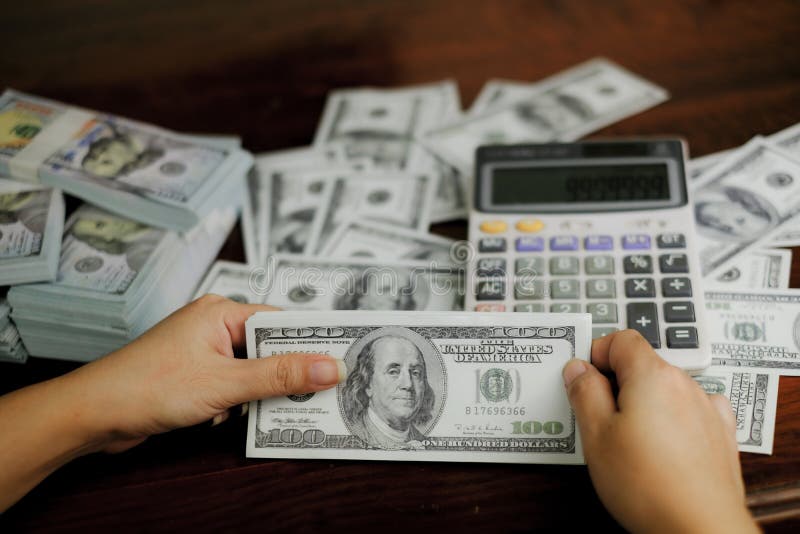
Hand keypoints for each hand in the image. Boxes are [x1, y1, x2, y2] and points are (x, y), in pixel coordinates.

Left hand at [65, 295, 345, 452]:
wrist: (94, 413)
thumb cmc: (147, 385)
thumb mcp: (225, 382)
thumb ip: (280, 375)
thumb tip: (330, 367)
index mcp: (222, 311)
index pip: (281, 321)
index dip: (311, 342)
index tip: (341, 360)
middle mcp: (215, 326)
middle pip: (270, 347)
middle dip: (286, 373)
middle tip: (319, 393)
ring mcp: (205, 351)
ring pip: (253, 370)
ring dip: (260, 392)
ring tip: (269, 408)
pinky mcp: (197, 375)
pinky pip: (235, 384)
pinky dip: (240, 402)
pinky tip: (230, 416)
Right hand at [562, 330, 757, 533]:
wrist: (699, 527)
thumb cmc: (647, 485)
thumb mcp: (596, 435)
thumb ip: (584, 392)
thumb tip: (578, 367)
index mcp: (653, 376)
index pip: (621, 339)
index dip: (597, 354)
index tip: (583, 379)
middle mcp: (685, 384)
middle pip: (643, 364)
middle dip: (617, 383)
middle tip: (598, 419)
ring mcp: (707, 409)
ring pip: (666, 389)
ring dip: (644, 403)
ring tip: (629, 442)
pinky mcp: (720, 435)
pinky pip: (691, 411)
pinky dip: (674, 419)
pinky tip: (663, 445)